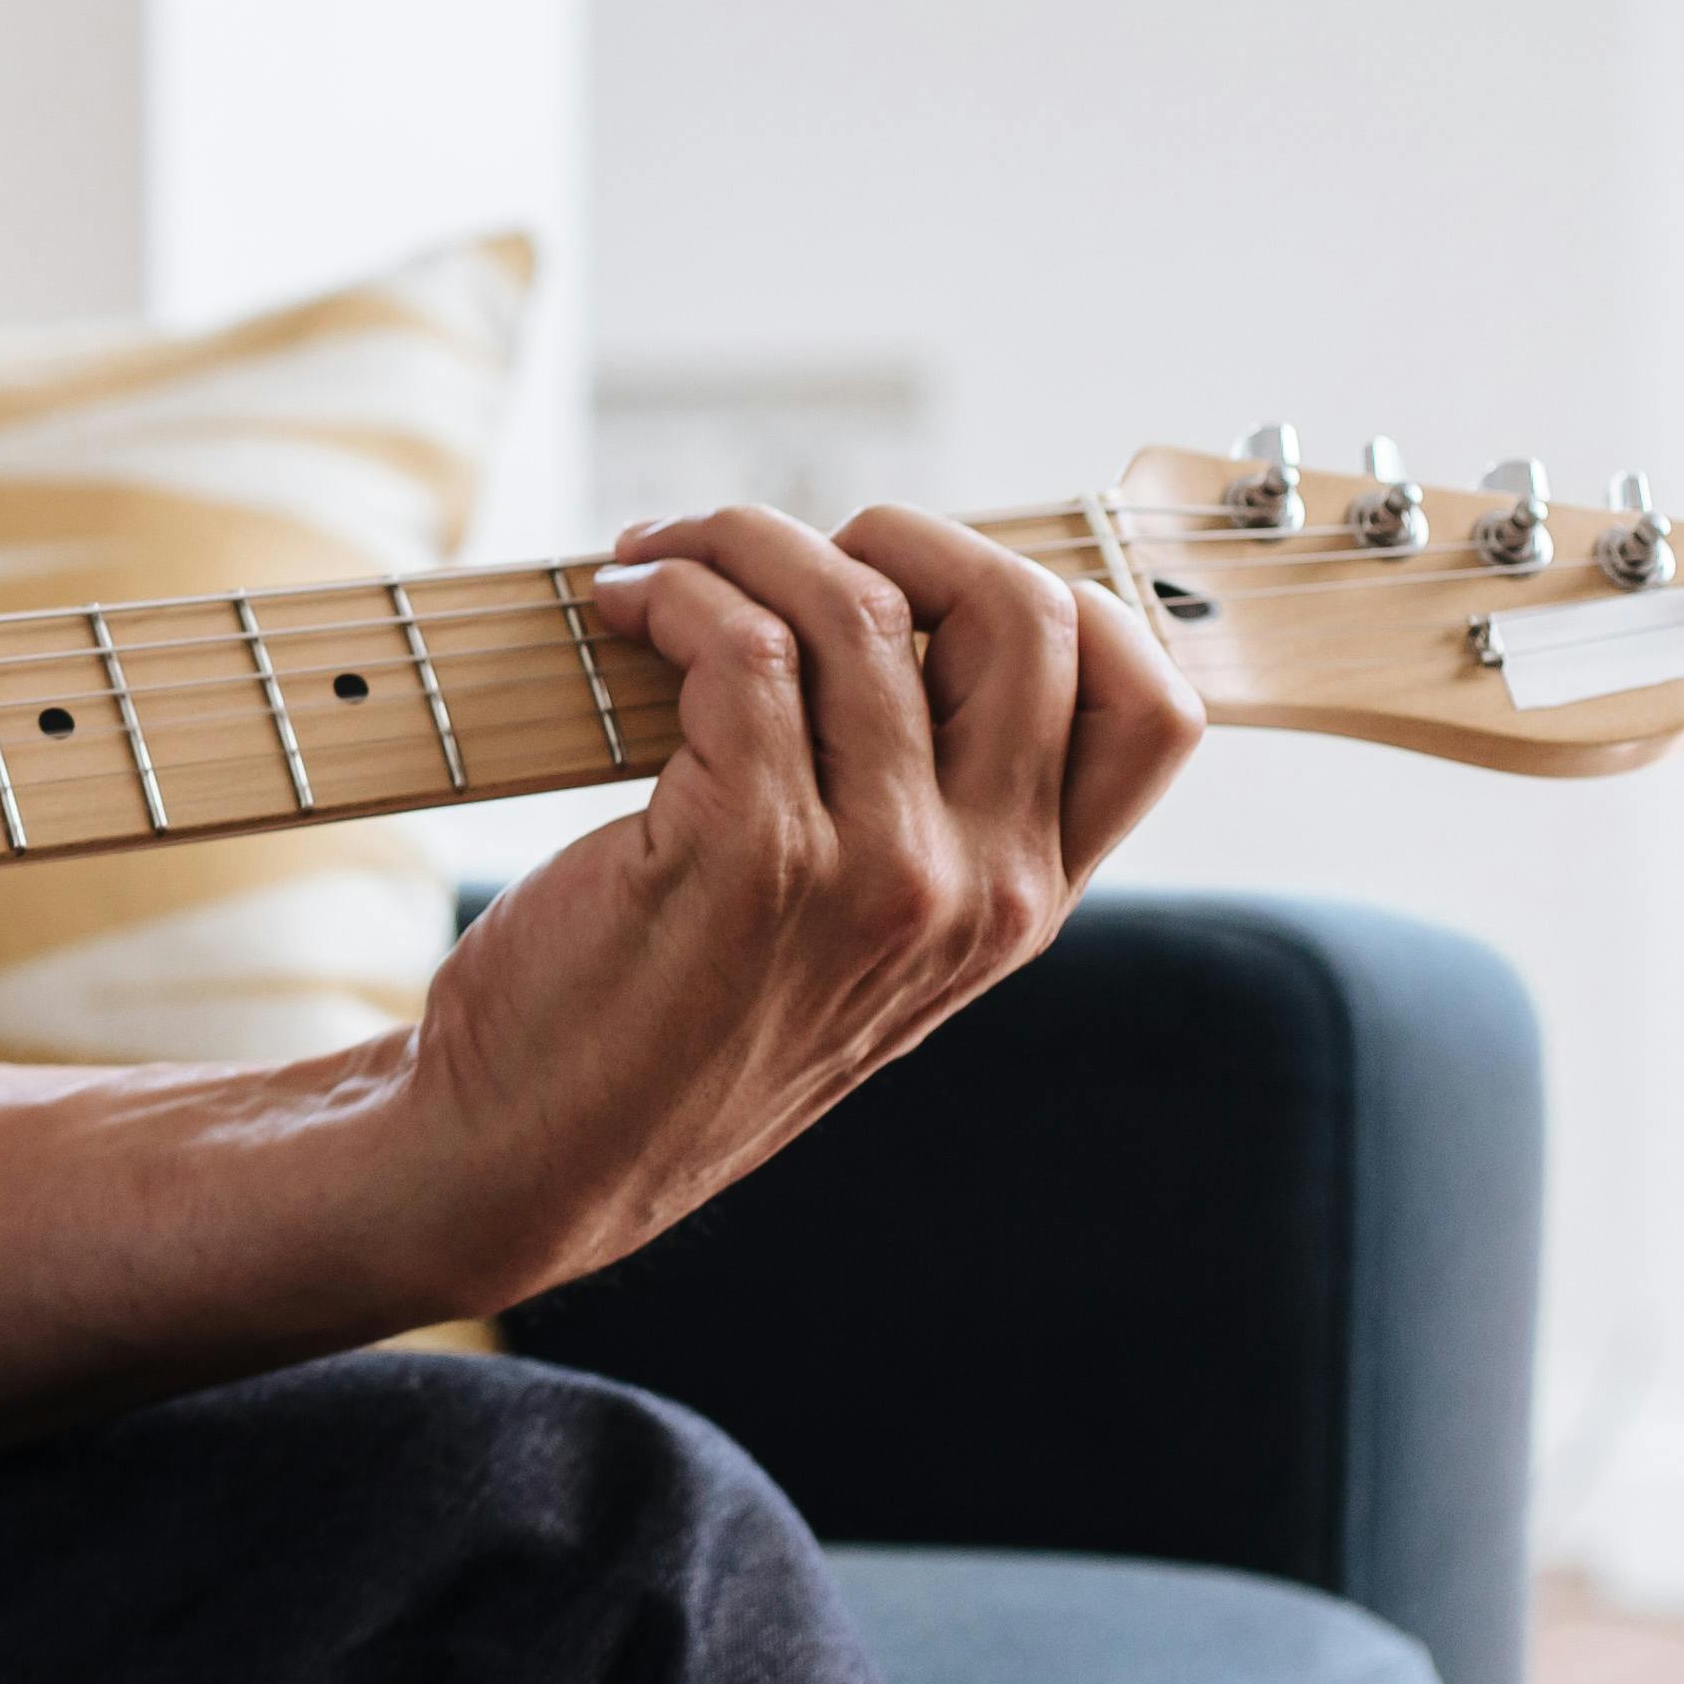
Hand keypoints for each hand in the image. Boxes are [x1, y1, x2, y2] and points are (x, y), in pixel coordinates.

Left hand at [397, 504, 1201, 1307]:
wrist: (533, 1151)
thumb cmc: (668, 1017)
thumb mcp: (850, 935)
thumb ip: (913, 810)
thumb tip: (887, 603)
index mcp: (1022, 905)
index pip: (1150, 709)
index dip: (1056, 596)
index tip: (920, 574)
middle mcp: (977, 889)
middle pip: (1027, 617)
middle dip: (899, 531)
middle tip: (774, 544)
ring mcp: (874, 872)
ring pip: (859, 608)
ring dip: (739, 541)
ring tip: (653, 561)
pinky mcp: (747, 851)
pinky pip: (737, 643)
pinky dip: (671, 591)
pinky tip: (619, 606)